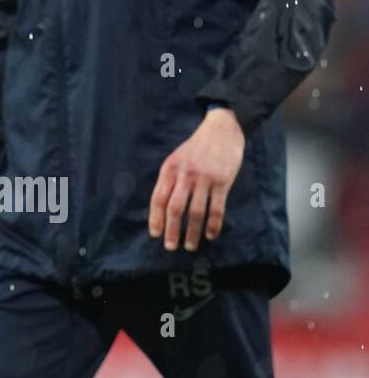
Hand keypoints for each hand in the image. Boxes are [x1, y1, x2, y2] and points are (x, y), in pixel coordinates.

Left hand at [148, 108, 244, 252]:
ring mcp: (204, 179)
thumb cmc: (196, 148)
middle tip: (171, 247)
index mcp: (169, 169)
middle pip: (174, 208)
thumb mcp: (176, 159)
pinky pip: (216, 208)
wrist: (221, 130)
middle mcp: (185, 174)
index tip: (155, 235)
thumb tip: (162, 207)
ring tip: (191, 246)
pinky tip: (210, 235)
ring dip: (192, 232)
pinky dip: (213, 225)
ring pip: (195, 212)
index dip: (155, 219)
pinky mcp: (222, 182)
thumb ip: (170, 180)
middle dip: (171, 230)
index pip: (158, 198)